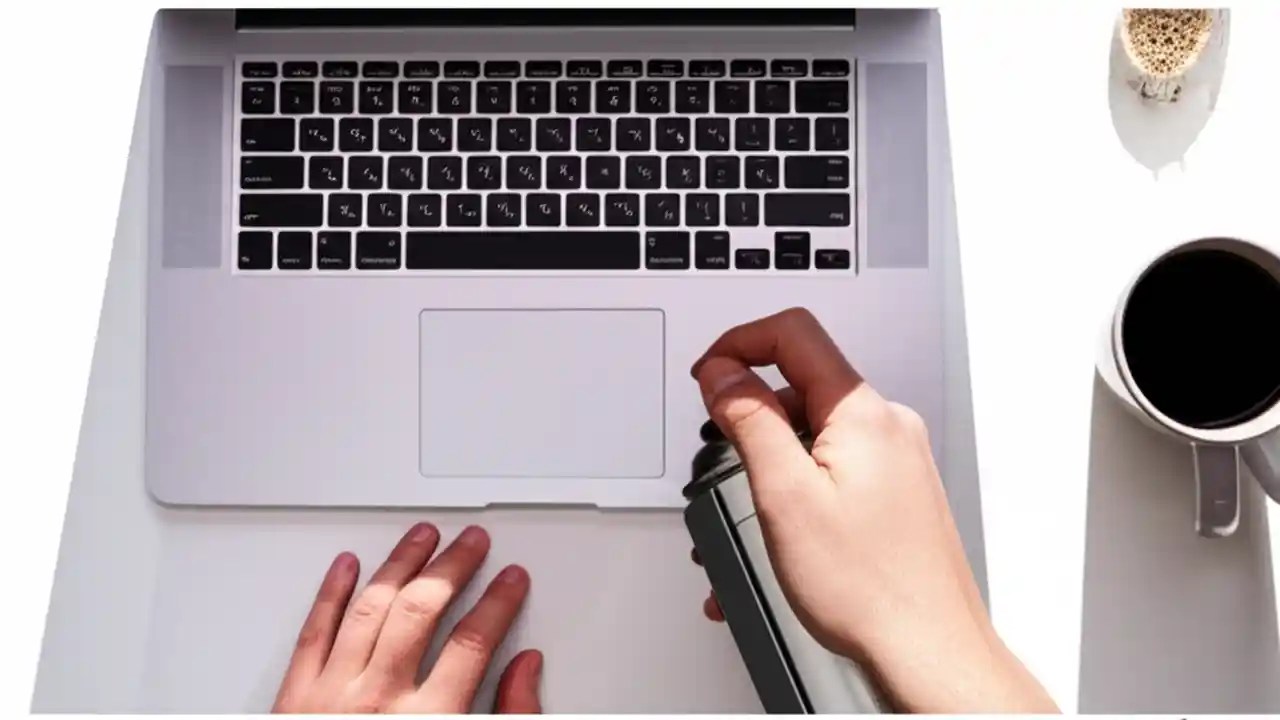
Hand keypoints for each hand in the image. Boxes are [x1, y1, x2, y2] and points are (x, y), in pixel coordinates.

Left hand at [273, 524, 541, 713]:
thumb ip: (512, 718)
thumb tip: (526, 670)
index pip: (472, 640)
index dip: (499, 602)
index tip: (512, 580)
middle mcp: (375, 702)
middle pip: (421, 610)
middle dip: (453, 567)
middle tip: (472, 544)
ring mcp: (329, 697)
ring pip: (369, 607)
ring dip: (399, 564)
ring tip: (421, 538)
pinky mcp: (292, 700)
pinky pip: (314, 632)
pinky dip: (330, 594)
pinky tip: (346, 567)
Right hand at [691, 308, 1056, 712]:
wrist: (928, 650)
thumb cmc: (871, 588)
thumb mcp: (784, 495)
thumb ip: (750, 421)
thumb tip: (724, 373)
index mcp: (864, 414)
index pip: (794, 334)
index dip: (738, 344)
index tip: (707, 376)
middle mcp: (889, 426)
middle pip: (801, 384)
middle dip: (751, 417)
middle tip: (723, 457)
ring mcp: (897, 458)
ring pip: (815, 432)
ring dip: (771, 463)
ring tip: (754, 516)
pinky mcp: (897, 490)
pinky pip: (835, 468)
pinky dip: (799, 488)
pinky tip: (784, 535)